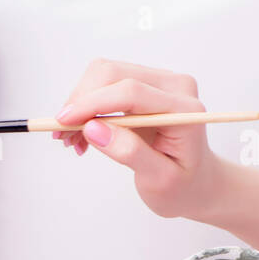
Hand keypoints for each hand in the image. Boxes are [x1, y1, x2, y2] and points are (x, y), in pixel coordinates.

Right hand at [55, 58, 227, 219]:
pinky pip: (106, 83)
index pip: (132, 92)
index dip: (93, 104)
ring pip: (104, 74)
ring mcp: (160, 82)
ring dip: (80, 103)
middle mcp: (174, 86)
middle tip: (62, 136)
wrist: (196, 182)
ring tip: (73, 139)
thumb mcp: (158, 180)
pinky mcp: (146, 84)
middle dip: (80, 102)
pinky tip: (84, 133)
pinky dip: (86, 105)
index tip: (63, 122)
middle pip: (113, 74)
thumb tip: (93, 129)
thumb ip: (129, 152)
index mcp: (185, 109)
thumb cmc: (182, 185)